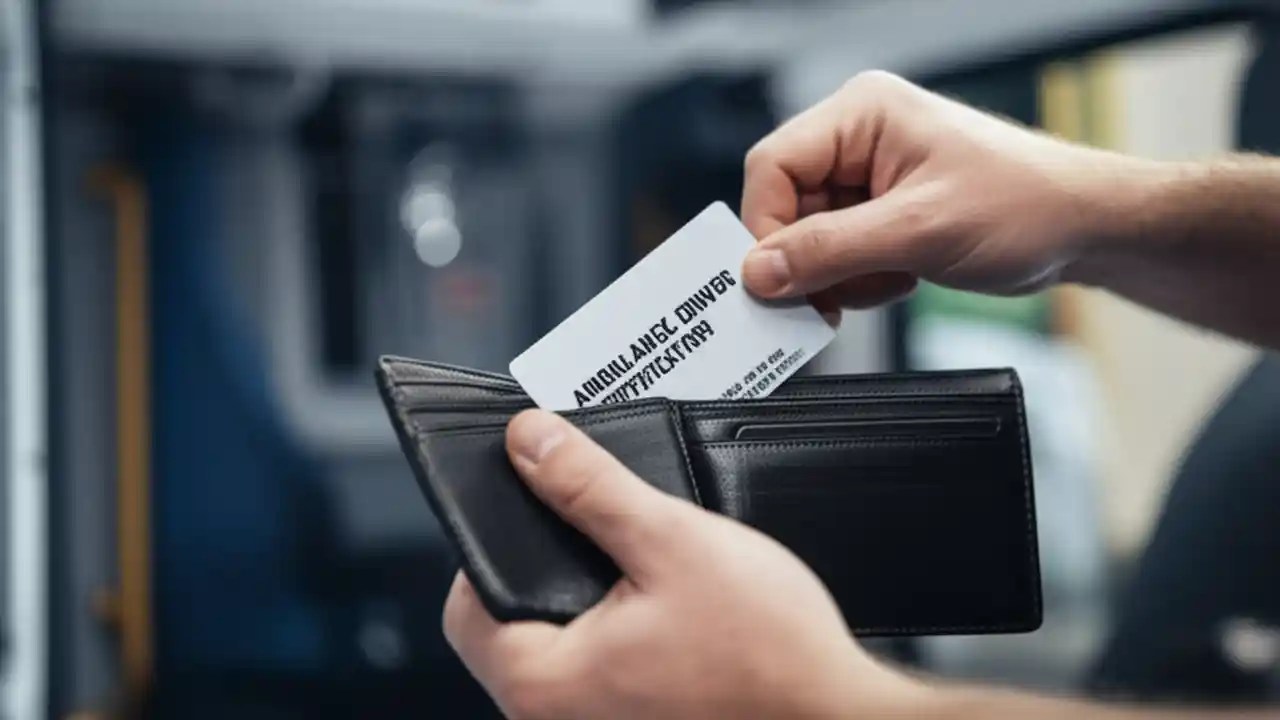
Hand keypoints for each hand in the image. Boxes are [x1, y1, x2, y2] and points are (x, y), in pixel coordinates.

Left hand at [443, 409, 925, 718]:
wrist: (839, 719)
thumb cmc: (768, 656)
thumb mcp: (672, 543)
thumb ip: (590, 488)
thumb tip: (529, 442)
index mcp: (543, 684)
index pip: (465, 607)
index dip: (492, 546)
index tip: (540, 511)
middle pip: (510, 626)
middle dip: (550, 570)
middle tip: (605, 536)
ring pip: (559, 650)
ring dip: (590, 601)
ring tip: (643, 571)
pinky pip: (599, 676)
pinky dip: (618, 635)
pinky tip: (666, 613)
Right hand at [740, 70, 1155, 308]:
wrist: (1085, 229)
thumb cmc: (1026, 205)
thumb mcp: (918, 231)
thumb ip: (830, 252)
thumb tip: (760, 273)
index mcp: (861, 113)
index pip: (772, 167)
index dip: (768, 228)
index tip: (779, 281)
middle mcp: (857, 137)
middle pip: (786, 206)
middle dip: (810, 259)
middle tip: (833, 296)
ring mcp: (869, 176)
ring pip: (809, 237)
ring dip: (839, 274)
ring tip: (891, 279)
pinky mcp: (882, 211)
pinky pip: (838, 253)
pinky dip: (859, 279)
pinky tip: (900, 278)